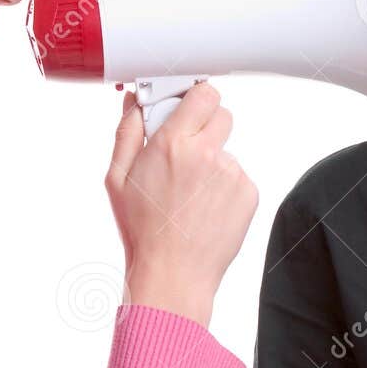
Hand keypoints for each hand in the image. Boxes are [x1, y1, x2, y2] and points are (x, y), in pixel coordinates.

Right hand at [104, 84, 258, 326]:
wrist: (173, 273)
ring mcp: (232, 174)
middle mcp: (207, 154)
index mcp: (173, 143)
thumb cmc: (142, 230)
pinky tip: (205, 208)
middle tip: (187, 150)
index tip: (187, 108)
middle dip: (206, 126)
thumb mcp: (118, 179)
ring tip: (190, 194)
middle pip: (222, 114)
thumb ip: (128, 133)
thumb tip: (134, 103)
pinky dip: (225, 187)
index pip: (203, 93)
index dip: (195, 99)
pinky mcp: (248, 194)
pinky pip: (238, 177)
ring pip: (227, 151)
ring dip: (213, 162)